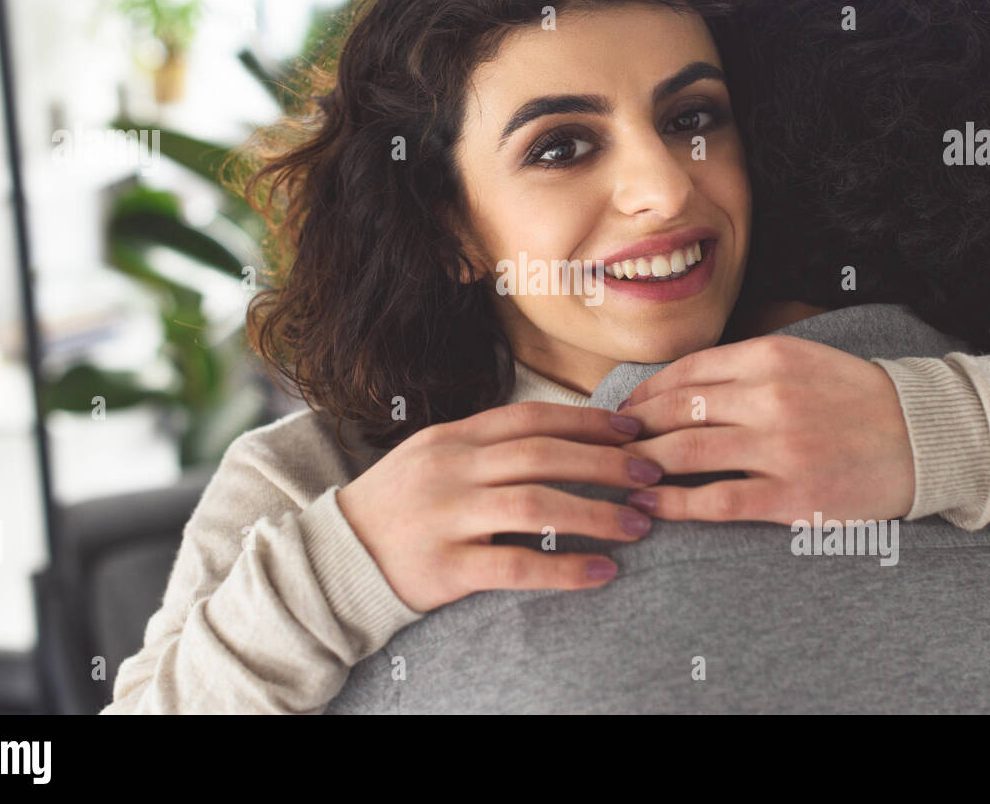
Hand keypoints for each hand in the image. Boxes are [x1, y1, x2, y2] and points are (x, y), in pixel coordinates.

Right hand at [336, 401, 662, 612]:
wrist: (336, 559)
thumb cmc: (399, 506)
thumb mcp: (435, 458)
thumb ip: (488, 445)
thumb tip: (562, 435)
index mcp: (453, 437)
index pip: (532, 417)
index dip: (588, 420)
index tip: (633, 428)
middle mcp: (451, 468)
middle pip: (543, 454)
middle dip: (606, 462)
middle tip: (652, 473)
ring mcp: (445, 516)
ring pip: (537, 505)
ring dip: (597, 513)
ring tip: (640, 523)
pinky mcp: (443, 567)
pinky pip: (516, 565)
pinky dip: (565, 568)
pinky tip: (602, 572)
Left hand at [615, 335, 914, 523]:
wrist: (927, 436)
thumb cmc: (856, 398)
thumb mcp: (801, 358)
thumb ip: (743, 366)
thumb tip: (677, 385)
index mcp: (769, 356)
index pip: (685, 372)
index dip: (643, 394)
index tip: (621, 412)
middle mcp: (770, 396)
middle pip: (675, 410)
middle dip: (631, 430)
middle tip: (605, 446)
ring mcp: (780, 447)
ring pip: (685, 452)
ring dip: (641, 465)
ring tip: (618, 476)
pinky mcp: (792, 494)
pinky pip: (716, 500)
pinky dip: (674, 505)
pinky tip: (649, 508)